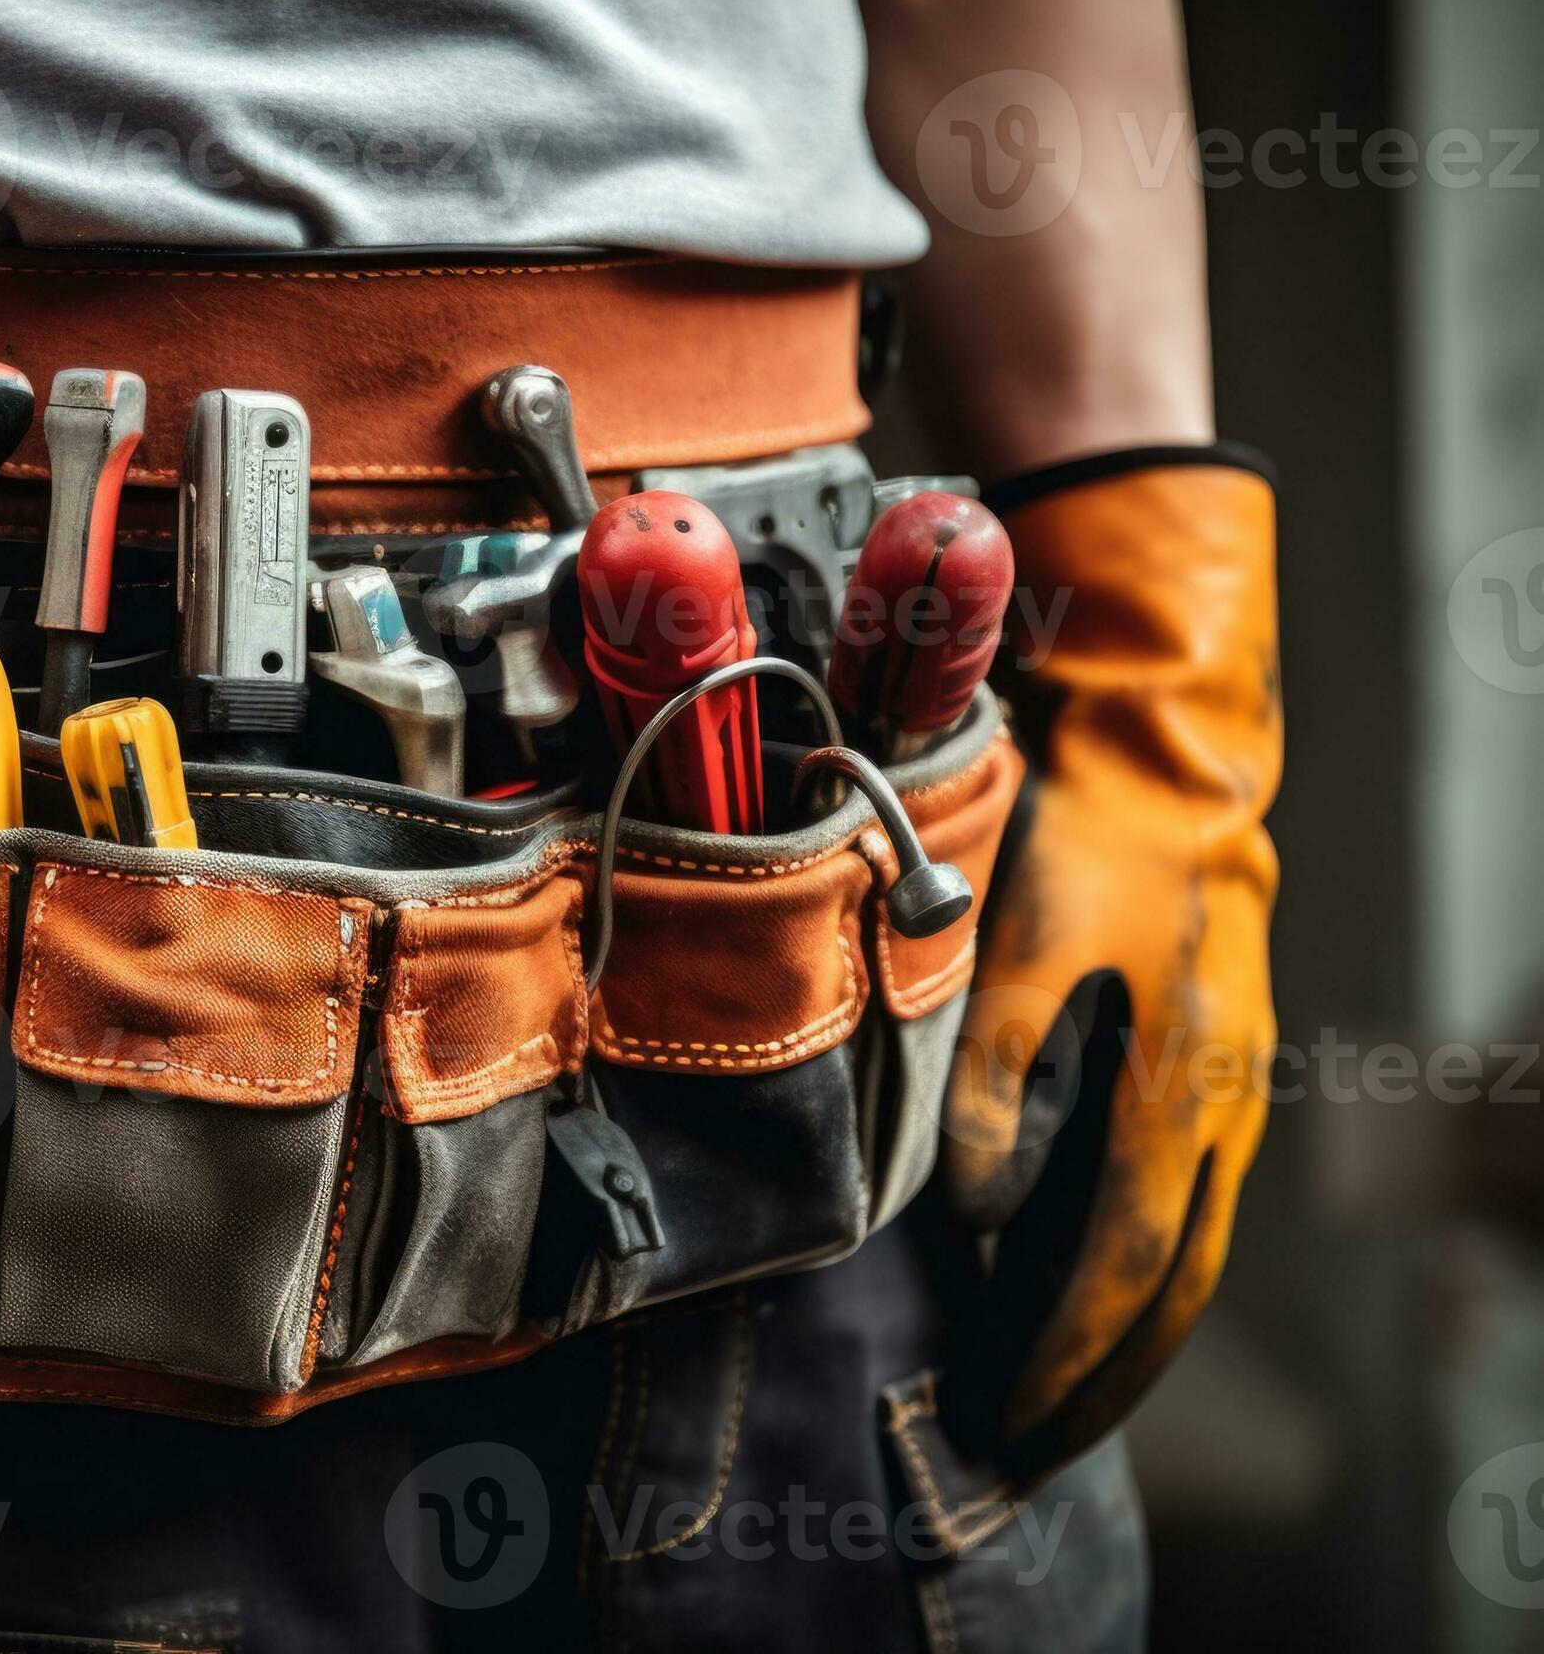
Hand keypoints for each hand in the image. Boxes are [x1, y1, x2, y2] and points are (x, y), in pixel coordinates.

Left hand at [939, 454, 1278, 1471]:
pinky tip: (1079, 1298)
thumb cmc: (1084, 836)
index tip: (997, 1416)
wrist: (1166, 745)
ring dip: (1123, 1342)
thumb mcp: (1020, 937)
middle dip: (1097, 1379)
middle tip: (1016, 1448)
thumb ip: (990, 1071)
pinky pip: (1182, 1206)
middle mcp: (1219, 1111)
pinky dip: (1137, 1274)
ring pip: (1186, 1256)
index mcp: (1178, 1088)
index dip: (1059, 1351)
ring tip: (1050, 1408)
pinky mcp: (1209, 1071)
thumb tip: (966, 1209)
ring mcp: (1227, 1095)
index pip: (1117, 1264)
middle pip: (1167, 1291)